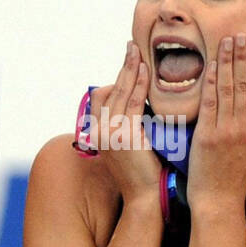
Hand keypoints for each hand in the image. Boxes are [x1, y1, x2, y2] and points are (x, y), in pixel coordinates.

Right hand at [88, 41, 161, 204]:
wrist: (144, 199)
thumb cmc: (144, 176)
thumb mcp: (129, 149)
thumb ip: (129, 129)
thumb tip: (142, 110)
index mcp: (99, 135)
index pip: (100, 98)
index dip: (115, 79)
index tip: (128, 64)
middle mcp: (100, 132)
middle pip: (109, 90)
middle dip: (122, 68)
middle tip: (131, 47)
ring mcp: (110, 133)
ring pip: (119, 93)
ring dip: (130, 70)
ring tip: (138, 52)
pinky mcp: (124, 134)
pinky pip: (132, 102)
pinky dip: (139, 84)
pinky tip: (146, 70)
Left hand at [188, 35, 245, 210]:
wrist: (220, 202)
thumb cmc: (231, 180)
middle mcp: (244, 126)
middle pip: (243, 84)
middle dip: (241, 57)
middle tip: (239, 35)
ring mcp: (228, 130)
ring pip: (228, 88)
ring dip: (227, 62)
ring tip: (226, 42)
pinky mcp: (210, 136)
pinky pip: (210, 103)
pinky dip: (210, 82)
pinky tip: (209, 65)